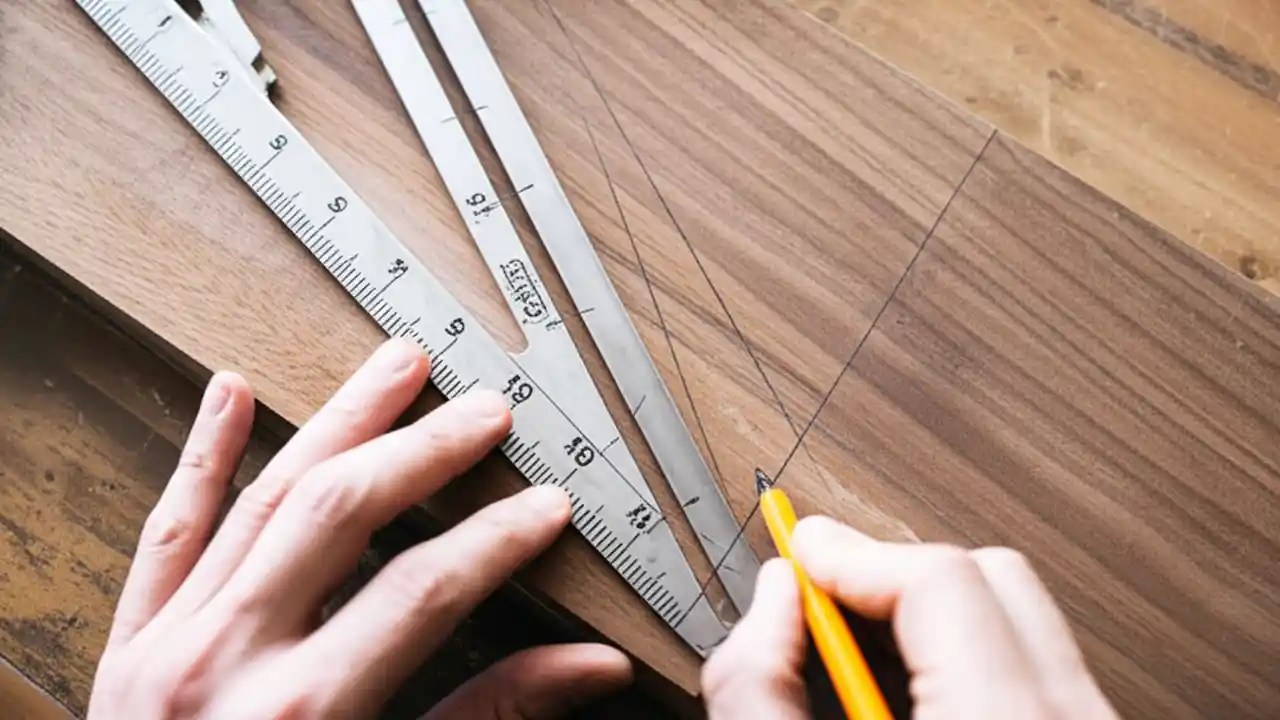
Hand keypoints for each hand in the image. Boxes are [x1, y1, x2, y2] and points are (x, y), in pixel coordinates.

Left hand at [88, 339, 631, 718]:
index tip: (547, 505)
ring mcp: (169, 643)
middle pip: (340, 515)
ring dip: (336, 421)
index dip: (497, 540)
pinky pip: (166, 534)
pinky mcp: (128, 645)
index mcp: (306, 711)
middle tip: (486, 410)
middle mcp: (229, 660)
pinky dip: (200, 458)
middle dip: (423, 452)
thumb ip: (486, 719)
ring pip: (262, 499)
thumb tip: (589, 669)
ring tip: (394, 366)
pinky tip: (231, 394)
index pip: (424, 590)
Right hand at [702, 517, 1117, 719]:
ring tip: (867, 660)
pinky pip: (1040, 667)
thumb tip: (768, 602)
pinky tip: (916, 699)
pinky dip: (969, 661)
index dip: (853, 553)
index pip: (941, 579)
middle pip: (998, 580)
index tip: (800, 553)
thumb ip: (758, 690)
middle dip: (897, 576)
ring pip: (1022, 618)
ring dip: (932, 619)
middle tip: (828, 600)